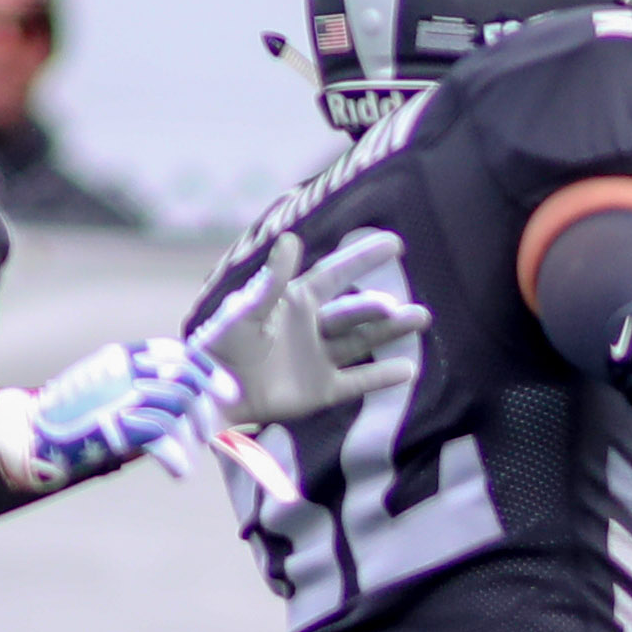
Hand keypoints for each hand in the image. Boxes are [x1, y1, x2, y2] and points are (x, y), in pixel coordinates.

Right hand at [0, 337, 219, 494]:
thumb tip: (188, 407)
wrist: (30, 432)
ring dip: (189, 435)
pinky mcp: (115, 425)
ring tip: (189, 455)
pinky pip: (159, 436)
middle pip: (182, 380)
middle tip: (206, 433)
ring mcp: (119, 396)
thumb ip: (144, 388)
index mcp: (123, 357)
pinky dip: (176, 457)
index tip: (228, 391)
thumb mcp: (108, 387)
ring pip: (176, 407)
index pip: (176, 352)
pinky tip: (179, 471)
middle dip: (203, 408)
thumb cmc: (71, 415)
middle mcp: (123, 371)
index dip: (208, 371)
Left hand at [193, 230, 427, 427]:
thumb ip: (272, 278)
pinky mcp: (322, 390)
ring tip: (419, 319)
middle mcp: (312, 327)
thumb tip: (291, 238)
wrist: (212, 393)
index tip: (394, 244)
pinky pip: (358, 381)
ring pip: (363, 341)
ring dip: (391, 332)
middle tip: (399, 308)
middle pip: (354, 312)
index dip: (363, 259)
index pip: (336, 275)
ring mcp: (319, 358)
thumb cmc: (222, 344)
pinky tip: (408, 370)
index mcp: (295, 302)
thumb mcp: (246, 309)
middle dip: (380, 307)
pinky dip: (383, 377)